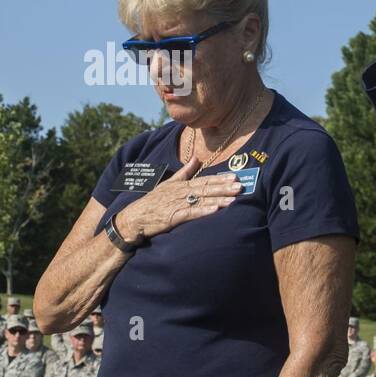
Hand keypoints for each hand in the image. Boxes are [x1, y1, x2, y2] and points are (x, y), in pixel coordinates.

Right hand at [113, 156, 240, 242]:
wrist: (134, 218)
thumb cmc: (153, 202)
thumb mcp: (169, 183)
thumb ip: (185, 172)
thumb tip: (196, 158)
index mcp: (182, 185)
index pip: (204, 180)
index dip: (220, 179)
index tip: (235, 176)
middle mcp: (181, 192)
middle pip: (205, 189)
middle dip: (223, 187)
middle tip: (240, 186)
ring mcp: (177, 204)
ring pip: (201, 200)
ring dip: (218, 199)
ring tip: (233, 199)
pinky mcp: (172, 216)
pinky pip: (190, 213)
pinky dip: (203, 211)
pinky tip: (215, 210)